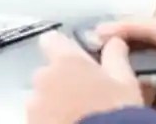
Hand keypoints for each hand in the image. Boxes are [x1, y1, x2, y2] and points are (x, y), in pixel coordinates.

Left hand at [26, 31, 143, 123]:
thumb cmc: (115, 112)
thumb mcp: (126, 84)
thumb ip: (116, 57)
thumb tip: (114, 40)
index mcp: (66, 61)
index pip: (51, 40)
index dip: (62, 49)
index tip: (76, 62)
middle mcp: (43, 78)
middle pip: (48, 73)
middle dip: (61, 83)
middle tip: (84, 99)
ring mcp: (34, 106)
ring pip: (41, 98)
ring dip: (54, 105)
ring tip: (77, 118)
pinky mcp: (30, 123)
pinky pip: (39, 118)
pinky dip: (49, 121)